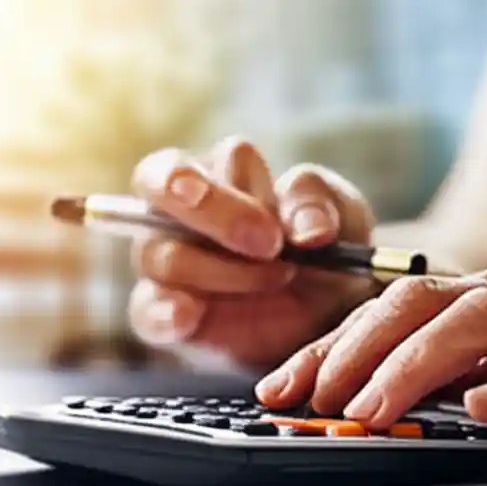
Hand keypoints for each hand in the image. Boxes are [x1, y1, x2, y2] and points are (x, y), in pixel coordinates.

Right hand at [128, 138, 378, 367]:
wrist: (331, 312)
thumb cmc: (323, 247)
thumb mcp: (339, 215)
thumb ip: (317, 203)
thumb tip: (306, 228)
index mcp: (210, 176)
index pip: (175, 167)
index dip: (214, 191)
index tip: (269, 229)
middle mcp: (176, 217)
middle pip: (157, 199)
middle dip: (210, 214)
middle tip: (268, 246)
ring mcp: (166, 266)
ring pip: (160, 256)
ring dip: (218, 271)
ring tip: (274, 280)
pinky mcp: (166, 315)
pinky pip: (147, 312)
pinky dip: (165, 314)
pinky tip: (190, 317)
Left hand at [256, 264, 486, 434]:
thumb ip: (446, 368)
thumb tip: (363, 393)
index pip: (391, 307)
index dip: (330, 346)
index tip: (280, 386)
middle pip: (422, 300)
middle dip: (356, 348)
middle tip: (316, 399)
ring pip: (483, 322)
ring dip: (414, 364)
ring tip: (371, 409)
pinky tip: (481, 406)